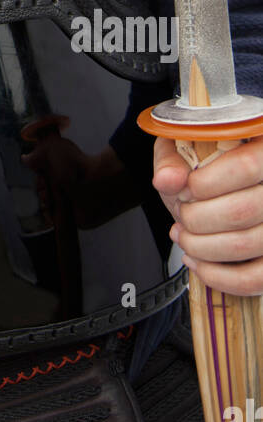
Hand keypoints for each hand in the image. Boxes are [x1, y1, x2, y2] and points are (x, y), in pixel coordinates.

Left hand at [152, 135, 262, 295]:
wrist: (227, 178)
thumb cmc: (209, 160)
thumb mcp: (187, 143)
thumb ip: (173, 157)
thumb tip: (167, 179)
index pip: (245, 166)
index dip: (205, 183)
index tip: (184, 189)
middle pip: (242, 211)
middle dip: (196, 219)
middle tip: (181, 214)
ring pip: (248, 245)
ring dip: (202, 247)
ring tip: (184, 236)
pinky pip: (258, 278)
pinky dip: (221, 277)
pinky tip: (198, 262)